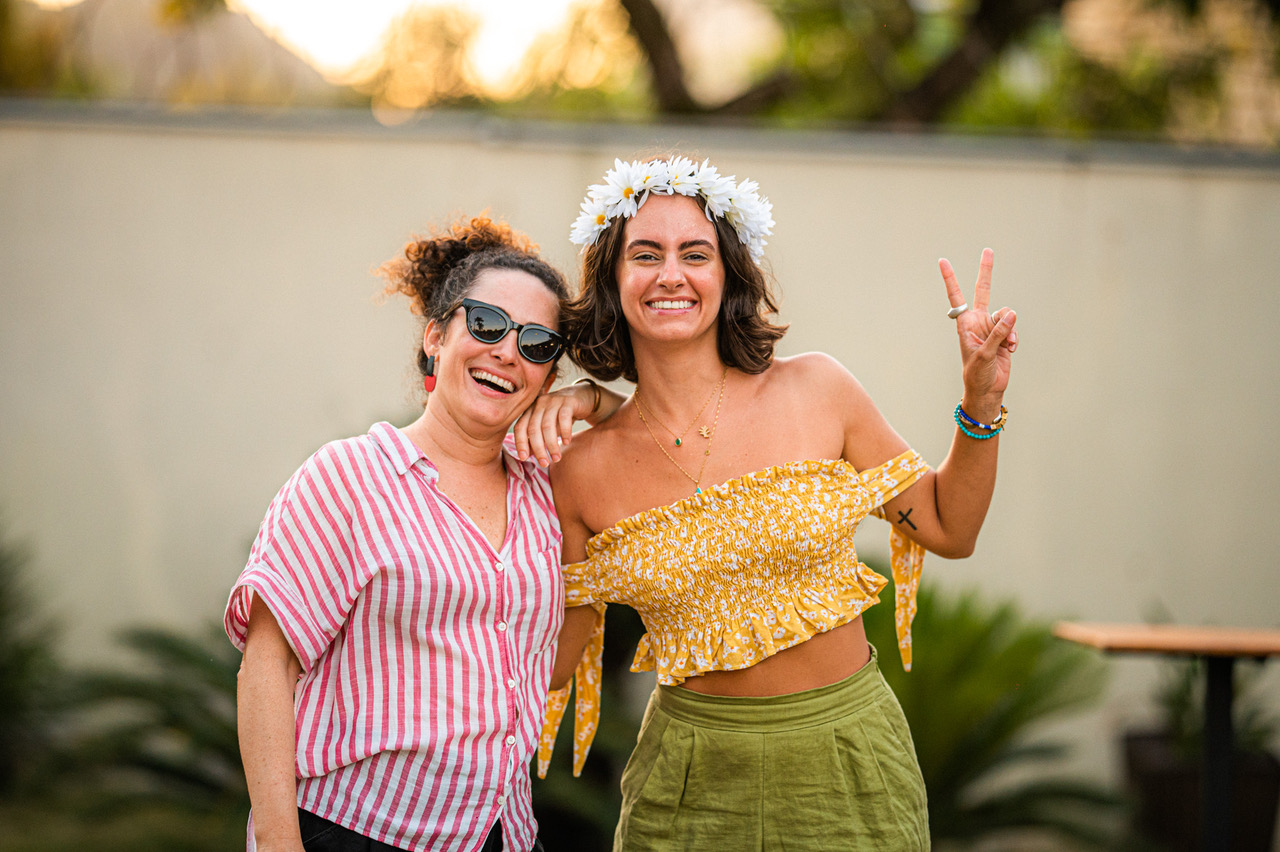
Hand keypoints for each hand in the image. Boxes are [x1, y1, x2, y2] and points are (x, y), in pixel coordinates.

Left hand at [512, 382, 596, 465]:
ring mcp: (553, 400)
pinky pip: (564, 417)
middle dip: (538, 448)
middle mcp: (539, 404)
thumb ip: (536, 439)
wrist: (582, 397)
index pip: (520, 427)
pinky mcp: (568, 401)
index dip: (520, 443)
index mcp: (530, 410)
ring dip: (551, 444)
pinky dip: (564, 432)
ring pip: (548, 425)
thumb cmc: (561, 416)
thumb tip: (527, 455)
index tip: (523, 458)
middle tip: (544, 463)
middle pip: (534, 428)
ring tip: (556, 458)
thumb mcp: (547, 427)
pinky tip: (566, 442)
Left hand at [940, 249, 1017, 413]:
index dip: (950, 279)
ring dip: (1009, 330)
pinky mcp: (1003, 336)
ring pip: (1006, 315)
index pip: (957, 297)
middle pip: (983, 291)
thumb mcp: (985, 353)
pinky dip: (1014, 338)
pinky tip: (1010, 350)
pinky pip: (1013, 328)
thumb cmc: (977, 373)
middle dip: (986, 272)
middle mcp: (978, 322)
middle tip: (988, 250)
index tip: (942, 261)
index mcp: (965, 323)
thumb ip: (998, 332)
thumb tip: (1011, 312)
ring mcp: (991, 328)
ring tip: (1006, 346)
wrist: (987, 389)